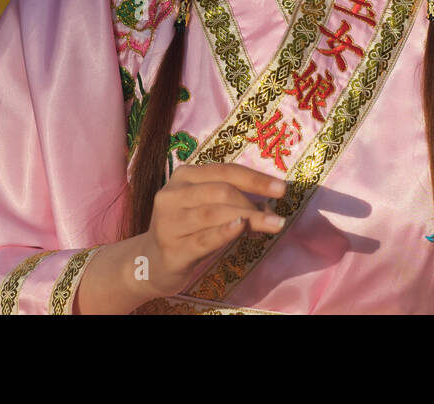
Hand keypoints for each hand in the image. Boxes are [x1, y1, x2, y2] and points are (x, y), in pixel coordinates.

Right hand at [137, 163, 287, 298]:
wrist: (152, 262)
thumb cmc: (188, 229)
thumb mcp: (206, 207)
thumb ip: (232, 200)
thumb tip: (269, 204)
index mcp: (184, 176)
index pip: (225, 171)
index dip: (255, 178)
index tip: (282, 188)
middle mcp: (172, 194)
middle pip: (221, 191)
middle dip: (254, 202)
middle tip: (278, 217)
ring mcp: (169, 222)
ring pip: (215, 213)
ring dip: (249, 218)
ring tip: (273, 225)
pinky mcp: (172, 249)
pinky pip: (203, 238)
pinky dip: (224, 232)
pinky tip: (241, 227)